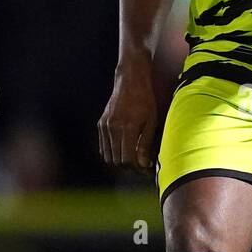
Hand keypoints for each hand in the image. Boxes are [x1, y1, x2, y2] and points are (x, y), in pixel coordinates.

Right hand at [97, 59, 156, 175]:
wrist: (130, 81)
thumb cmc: (145, 100)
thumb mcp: (151, 122)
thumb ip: (145, 144)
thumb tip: (143, 164)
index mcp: (127, 128)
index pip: (126, 160)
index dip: (136, 169)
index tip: (145, 170)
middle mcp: (113, 128)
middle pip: (116, 161)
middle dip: (129, 168)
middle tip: (141, 166)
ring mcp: (104, 126)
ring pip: (108, 156)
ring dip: (120, 162)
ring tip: (133, 159)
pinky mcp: (101, 125)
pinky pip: (103, 147)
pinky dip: (112, 153)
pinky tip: (124, 150)